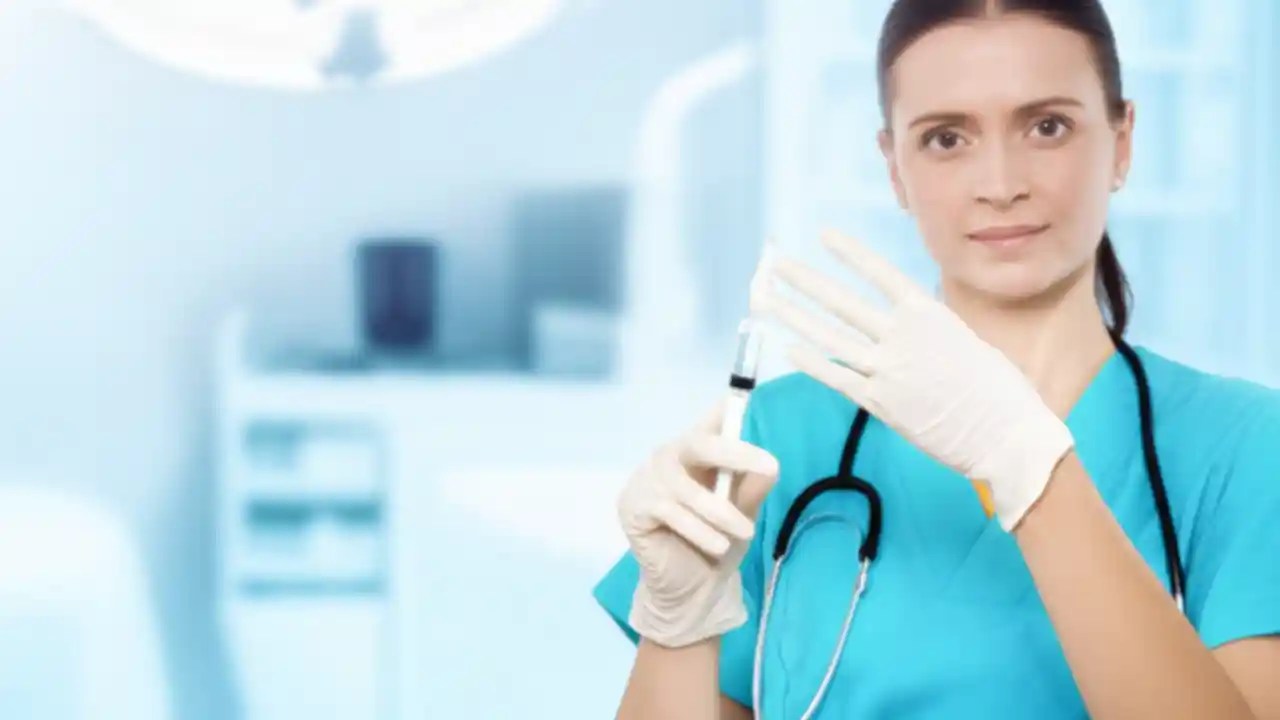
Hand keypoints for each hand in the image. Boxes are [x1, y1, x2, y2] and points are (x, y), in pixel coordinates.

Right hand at [617, 399, 779, 646]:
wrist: (689, 588)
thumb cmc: (716, 544)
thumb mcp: (742, 515)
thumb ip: (752, 489)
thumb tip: (771, 466)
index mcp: (694, 454)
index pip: (709, 423)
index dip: (725, 409)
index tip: (741, 396)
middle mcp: (667, 458)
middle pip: (697, 444)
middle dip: (735, 453)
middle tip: (770, 467)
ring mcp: (646, 480)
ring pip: (689, 490)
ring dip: (722, 513)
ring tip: (744, 532)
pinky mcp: (633, 507)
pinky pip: (670, 513)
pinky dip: (699, 531)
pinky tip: (716, 546)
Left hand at [753, 229, 1073, 530]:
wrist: (1006, 434)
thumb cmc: (999, 390)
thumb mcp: (969, 342)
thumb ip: (932, 330)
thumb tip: (912, 323)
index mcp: (929, 314)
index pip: (880, 273)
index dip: (850, 254)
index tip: (823, 235)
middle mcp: (903, 337)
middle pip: (842, 302)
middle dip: (804, 281)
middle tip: (774, 264)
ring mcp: (888, 370)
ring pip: (830, 336)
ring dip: (794, 315)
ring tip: (765, 298)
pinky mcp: (880, 403)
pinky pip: (837, 377)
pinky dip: (812, 362)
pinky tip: (789, 348)